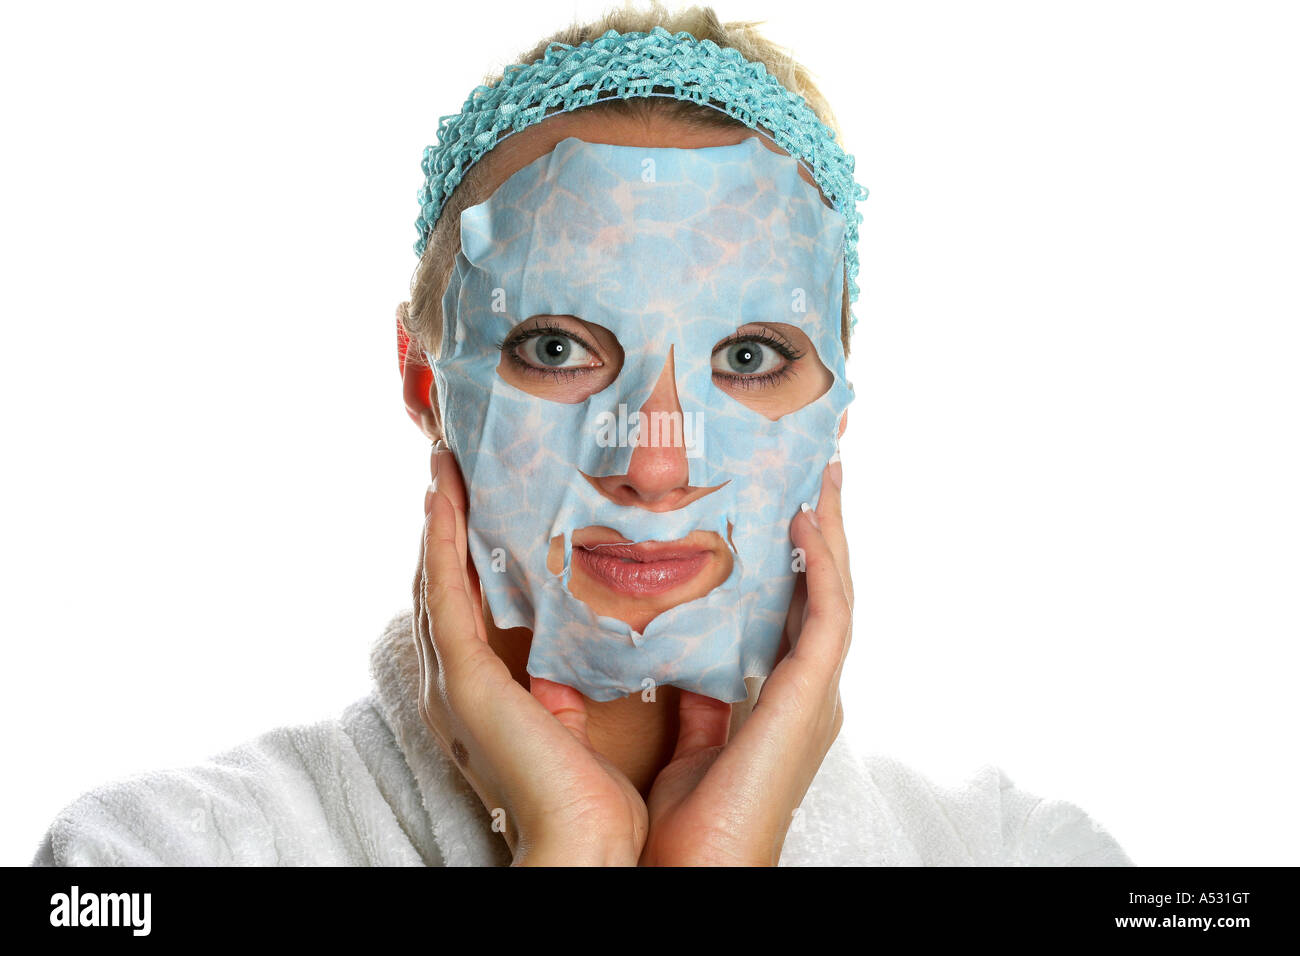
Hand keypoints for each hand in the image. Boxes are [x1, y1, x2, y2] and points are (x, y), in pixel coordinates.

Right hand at [413, 442, 647, 865]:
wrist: (587, 848)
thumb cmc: (598, 804)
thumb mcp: (590, 727)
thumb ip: (581, 687)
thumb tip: (600, 650)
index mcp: (488, 698)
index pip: (471, 609)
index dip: (468, 554)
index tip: (480, 501)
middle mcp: (458, 685)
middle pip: (443, 587)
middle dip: (446, 526)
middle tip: (455, 467)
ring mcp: (454, 680)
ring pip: (435, 579)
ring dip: (437, 517)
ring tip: (445, 464)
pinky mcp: (462, 677)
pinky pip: (444, 591)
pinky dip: (439, 538)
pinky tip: (443, 494)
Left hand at [639, 459, 852, 865]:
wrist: (694, 874)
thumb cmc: (685, 824)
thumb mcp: (685, 740)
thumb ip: (690, 695)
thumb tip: (664, 657)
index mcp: (783, 698)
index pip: (795, 607)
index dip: (798, 553)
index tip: (787, 498)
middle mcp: (809, 690)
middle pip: (824, 589)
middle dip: (825, 526)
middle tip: (818, 464)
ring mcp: (817, 693)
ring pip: (835, 590)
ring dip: (831, 527)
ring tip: (822, 471)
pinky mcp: (812, 696)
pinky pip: (826, 614)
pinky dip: (821, 563)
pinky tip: (807, 518)